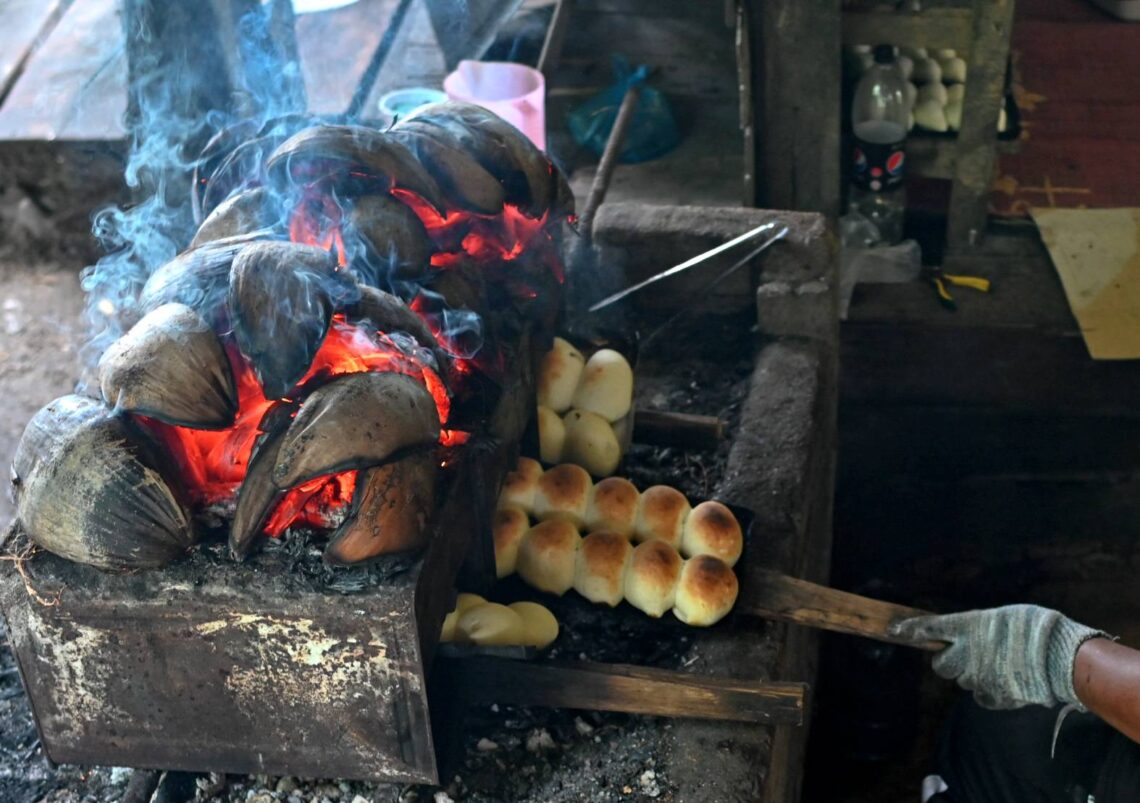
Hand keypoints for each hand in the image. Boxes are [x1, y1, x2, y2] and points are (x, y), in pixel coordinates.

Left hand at [889, 604, 1105, 709]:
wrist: (1060, 656)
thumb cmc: (1034, 627)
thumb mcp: (1001, 617)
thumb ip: (979, 629)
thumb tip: (970, 636)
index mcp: (967, 627)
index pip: (928, 628)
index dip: (910, 630)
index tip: (894, 631)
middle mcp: (966, 653)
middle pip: (941, 666)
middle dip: (949, 662)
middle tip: (967, 657)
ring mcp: (978, 677)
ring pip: (964, 681)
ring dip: (975, 675)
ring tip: (1001, 666)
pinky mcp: (993, 697)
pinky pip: (983, 697)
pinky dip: (991, 691)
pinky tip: (1009, 681)